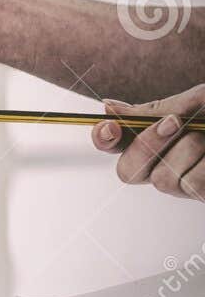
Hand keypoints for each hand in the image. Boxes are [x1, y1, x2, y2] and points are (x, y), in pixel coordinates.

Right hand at [93, 84, 204, 202]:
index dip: (103, 138)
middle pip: (127, 172)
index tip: (110, 127)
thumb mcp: (194, 102)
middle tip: (175, 122)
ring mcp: (184, 184)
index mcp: (156, 138)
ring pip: (162, 180)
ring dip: (190, 150)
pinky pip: (192, 185)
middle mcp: (165, 164)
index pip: (113, 144)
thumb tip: (106, 107)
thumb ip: (153, 110)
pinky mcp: (202, 194)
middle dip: (146, 146)